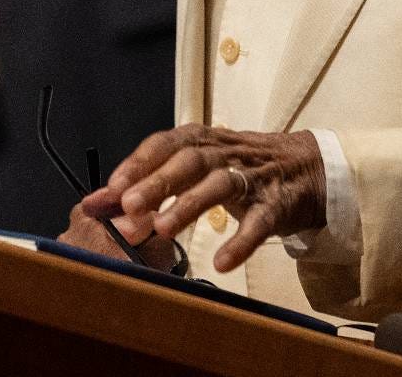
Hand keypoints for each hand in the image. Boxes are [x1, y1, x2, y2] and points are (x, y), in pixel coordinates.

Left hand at [80, 125, 325, 274]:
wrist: (306, 167)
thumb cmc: (238, 168)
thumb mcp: (195, 167)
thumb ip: (149, 183)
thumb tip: (96, 204)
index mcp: (201, 139)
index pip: (164, 144)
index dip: (137, 165)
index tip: (111, 191)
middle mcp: (225, 152)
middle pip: (188, 161)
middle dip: (157, 183)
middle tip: (130, 208)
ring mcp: (253, 176)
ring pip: (220, 185)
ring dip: (190, 206)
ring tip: (164, 230)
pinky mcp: (277, 203)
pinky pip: (259, 223)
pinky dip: (240, 242)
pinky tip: (222, 263)